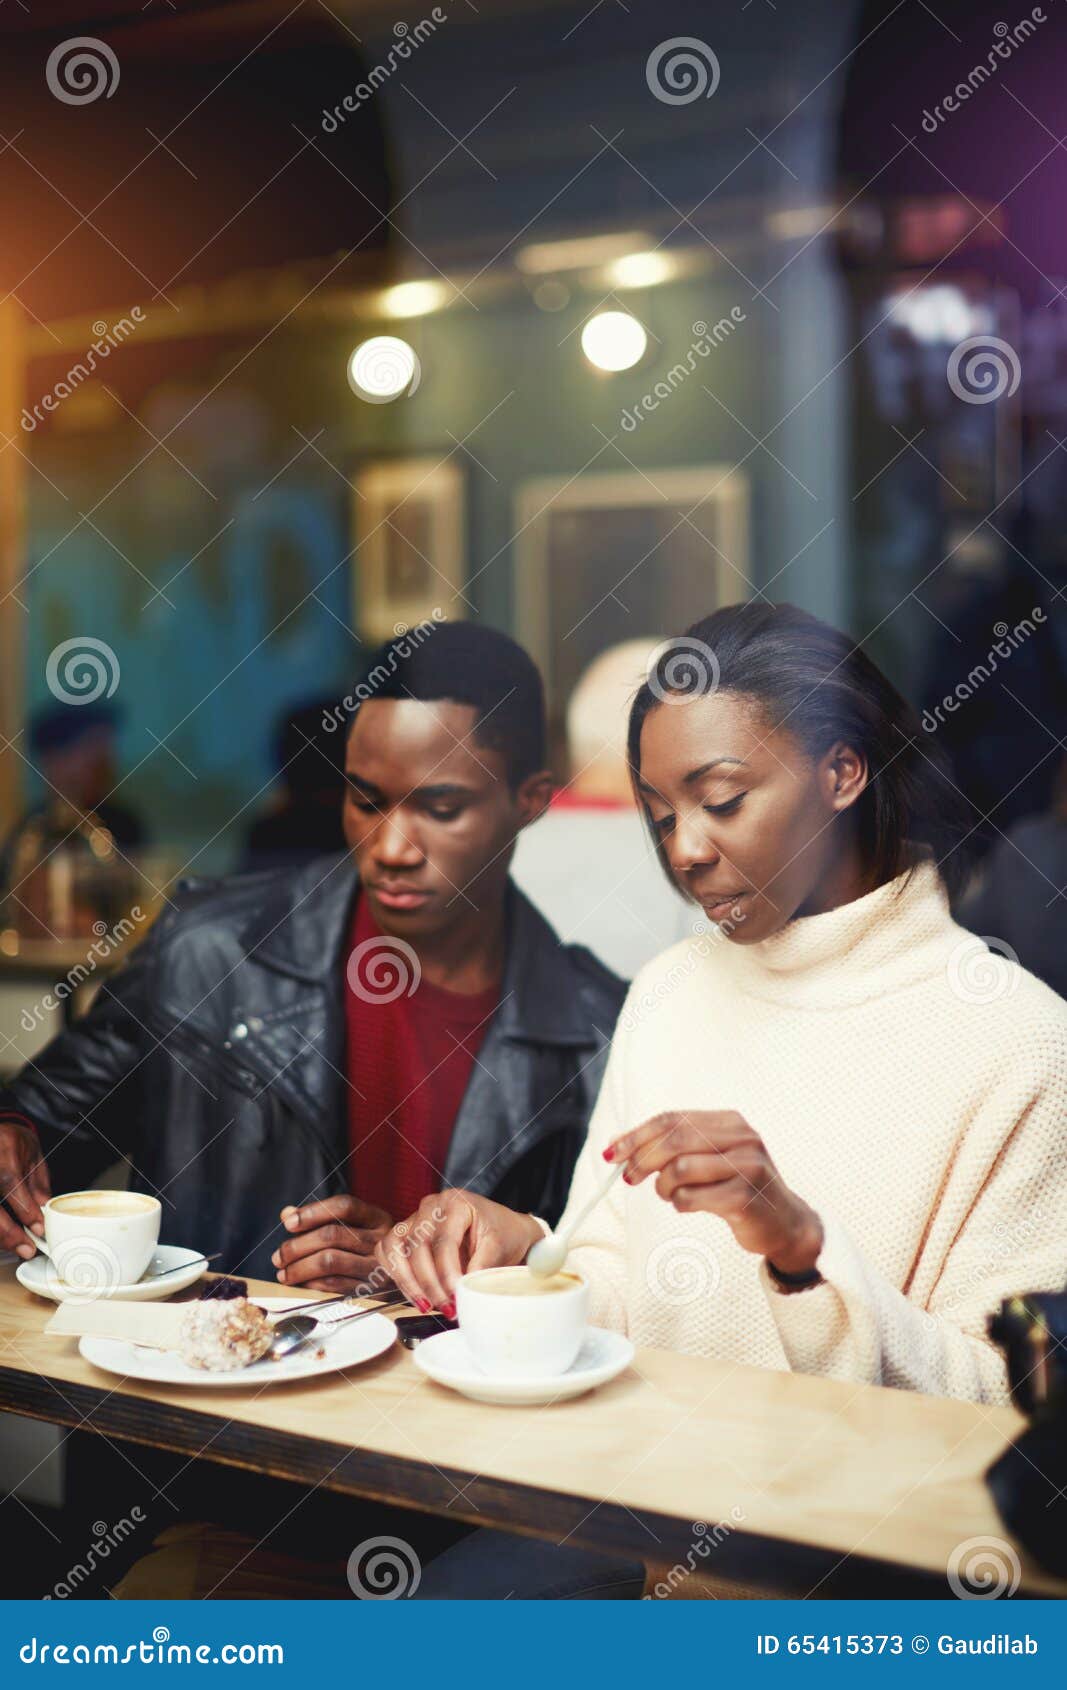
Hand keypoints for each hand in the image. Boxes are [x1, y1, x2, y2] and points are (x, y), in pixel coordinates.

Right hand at [0, 1117, 50, 1258]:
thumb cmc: (10, 1141)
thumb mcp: (32, 1155)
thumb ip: (37, 1184)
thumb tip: (45, 1214)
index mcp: (2, 1150)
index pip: (10, 1182)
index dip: (24, 1209)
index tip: (38, 1228)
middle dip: (7, 1232)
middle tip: (26, 1248)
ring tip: (15, 1247)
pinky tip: (3, 1238)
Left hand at [271, 1195, 392, 1292]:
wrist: (409, 1276)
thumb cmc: (371, 1247)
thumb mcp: (356, 1226)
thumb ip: (321, 1217)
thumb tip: (287, 1214)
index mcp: (378, 1218)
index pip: (344, 1206)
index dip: (313, 1212)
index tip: (289, 1222)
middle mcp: (381, 1240)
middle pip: (331, 1236)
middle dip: (297, 1246)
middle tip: (278, 1256)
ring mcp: (378, 1267)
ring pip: (330, 1262)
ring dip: (299, 1268)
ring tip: (284, 1273)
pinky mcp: (372, 1291)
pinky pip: (335, 1286)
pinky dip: (312, 1285)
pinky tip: (302, 1284)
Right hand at [374, 1190, 543, 1313]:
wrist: (505, 1229)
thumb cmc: (504, 1233)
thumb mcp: (499, 1248)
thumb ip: (481, 1268)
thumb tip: (463, 1293)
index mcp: (456, 1203)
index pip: (443, 1242)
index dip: (446, 1274)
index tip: (455, 1297)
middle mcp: (431, 1206)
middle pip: (417, 1247)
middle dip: (428, 1284)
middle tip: (445, 1307)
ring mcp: (415, 1217)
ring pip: (395, 1247)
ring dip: (407, 1281)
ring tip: (425, 1305)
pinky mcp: (406, 1232)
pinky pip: (387, 1250)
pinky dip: (394, 1273)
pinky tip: (413, 1293)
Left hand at [607, 1110, 823, 1276]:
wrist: (784, 1223)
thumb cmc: (737, 1188)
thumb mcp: (709, 1159)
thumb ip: (670, 1147)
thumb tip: (617, 1143)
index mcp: (730, 1122)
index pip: (672, 1119)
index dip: (637, 1135)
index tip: (612, 1152)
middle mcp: (742, 1138)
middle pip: (674, 1141)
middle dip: (642, 1160)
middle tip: (628, 1178)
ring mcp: (747, 1166)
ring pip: (680, 1169)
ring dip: (664, 1187)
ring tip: (669, 1195)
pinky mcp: (745, 1197)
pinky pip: (692, 1197)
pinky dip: (680, 1204)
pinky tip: (688, 1205)